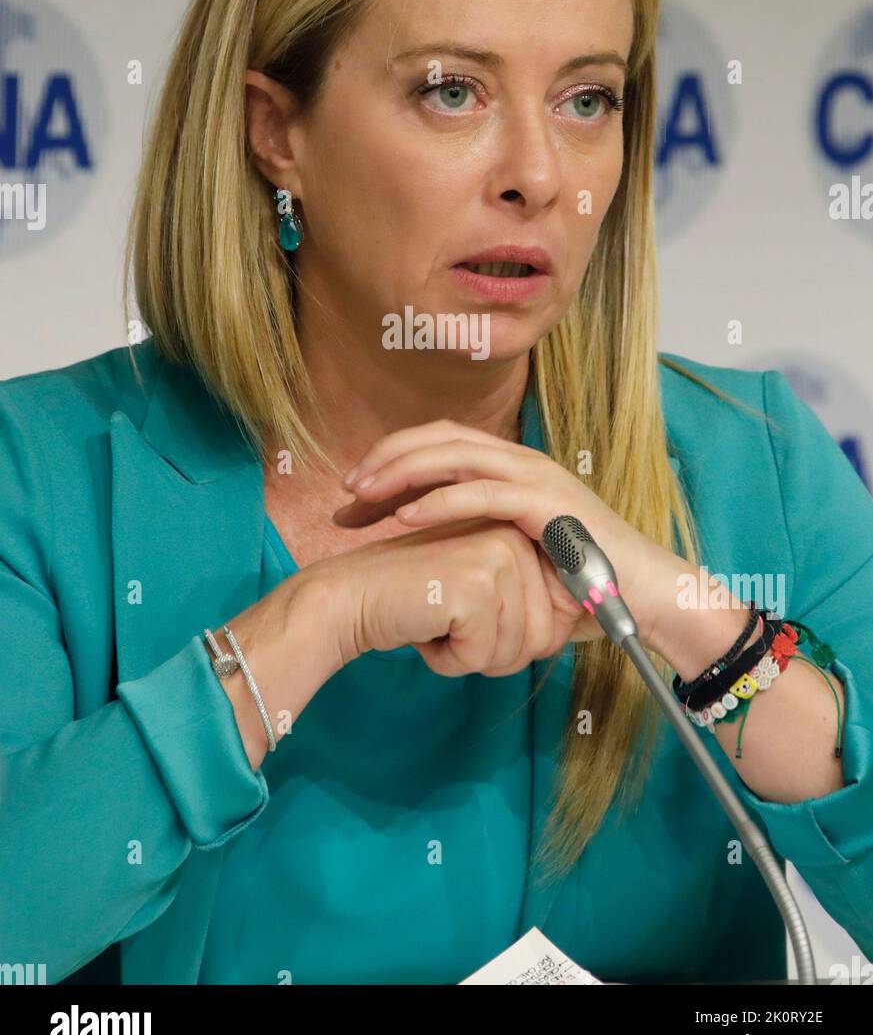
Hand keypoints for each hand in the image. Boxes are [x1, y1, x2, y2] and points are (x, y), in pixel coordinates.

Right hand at [296, 517, 604, 675]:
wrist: (350, 597)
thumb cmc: (413, 603)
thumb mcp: (482, 600)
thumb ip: (526, 611)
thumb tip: (568, 633)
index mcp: (521, 539)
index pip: (551, 627)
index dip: (506, 645)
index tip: (466, 619)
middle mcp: (515, 539)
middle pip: (539, 642)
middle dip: (489, 654)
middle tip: (447, 623)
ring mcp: (498, 556)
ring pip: (514, 652)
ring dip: (468, 657)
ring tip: (435, 619)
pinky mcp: (477, 582)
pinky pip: (482, 656)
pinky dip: (448, 659)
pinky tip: (425, 626)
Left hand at [337, 418, 687, 652]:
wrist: (647, 597)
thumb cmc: (584, 586)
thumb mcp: (518, 558)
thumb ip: (478, 546)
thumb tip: (429, 564)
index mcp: (513, 469)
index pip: (442, 446)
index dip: (394, 461)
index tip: (352, 496)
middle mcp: (522, 462)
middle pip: (441, 438)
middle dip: (387, 458)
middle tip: (345, 488)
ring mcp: (537, 478)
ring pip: (456, 455)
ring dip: (403, 470)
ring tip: (363, 494)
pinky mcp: (549, 505)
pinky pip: (484, 494)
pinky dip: (440, 500)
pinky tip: (405, 516)